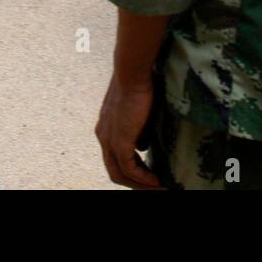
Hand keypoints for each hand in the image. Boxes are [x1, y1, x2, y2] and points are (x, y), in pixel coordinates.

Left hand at [95, 75, 160, 189]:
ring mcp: (108, 140)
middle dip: (134, 183)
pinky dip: (143, 178)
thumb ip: (138, 131)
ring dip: (140, 184)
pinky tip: (156, 181)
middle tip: (153, 187)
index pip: (115, 158)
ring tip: (158, 187)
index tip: (148, 174)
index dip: (131, 169)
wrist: (132, 73)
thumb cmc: (139, 85)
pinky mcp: (119, 141)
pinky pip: (129, 169)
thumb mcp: (137, 112)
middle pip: (114, 171)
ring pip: (120, 174)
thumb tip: (143, 147)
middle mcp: (103, 137)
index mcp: (105, 129)